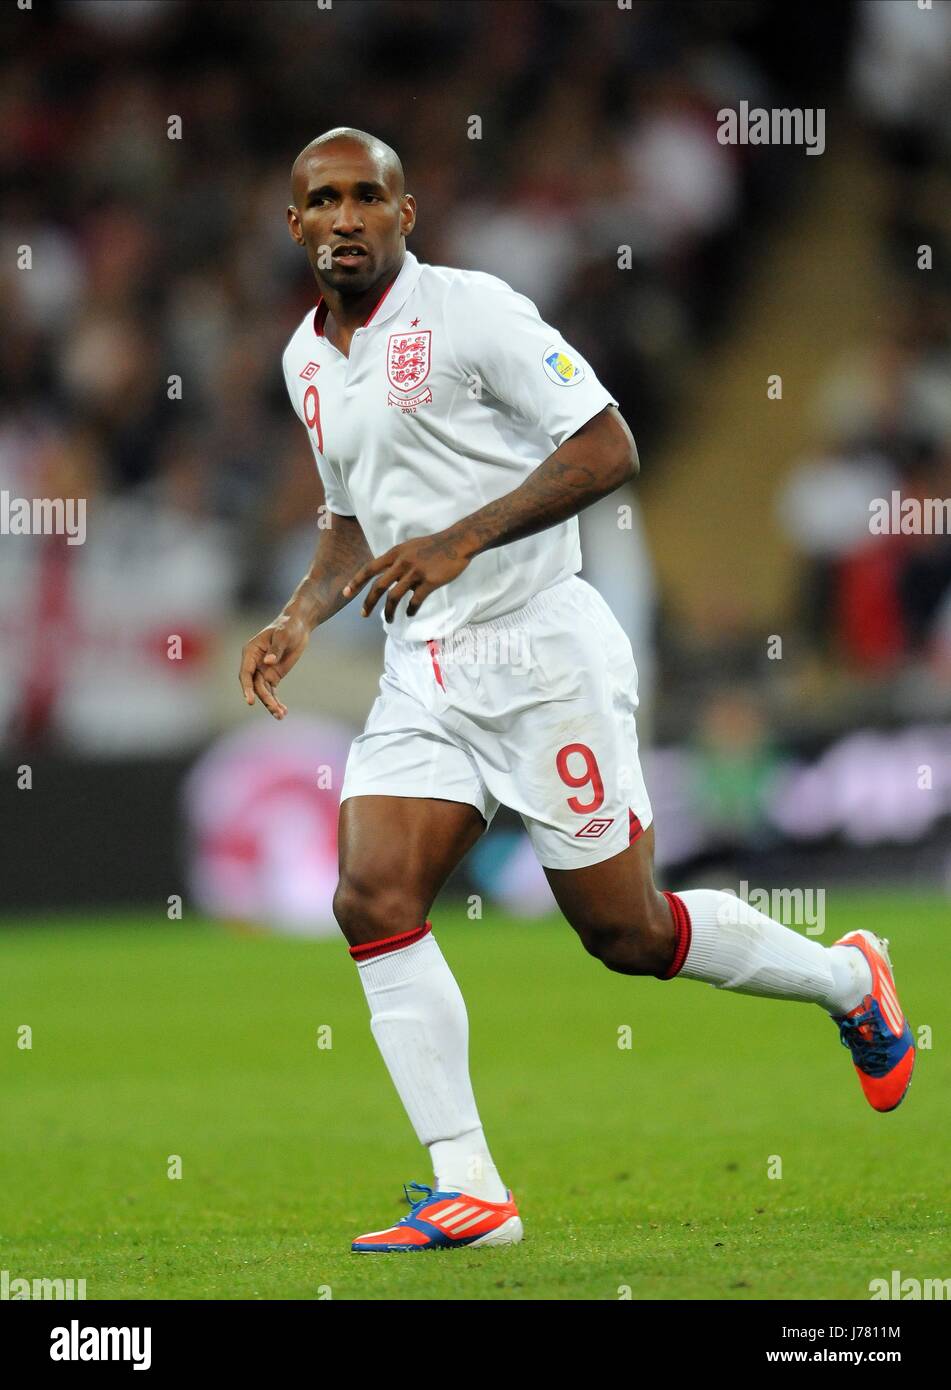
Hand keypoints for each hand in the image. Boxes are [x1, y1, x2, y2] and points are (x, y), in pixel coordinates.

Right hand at [238, 613, 309, 718]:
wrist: (297, 626)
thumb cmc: (288, 626)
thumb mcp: (283, 635)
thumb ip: (276, 649)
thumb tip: (268, 662)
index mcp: (251, 652)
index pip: (246, 673)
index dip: (247, 688)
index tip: (250, 701)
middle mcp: (254, 663)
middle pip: (255, 686)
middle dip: (265, 699)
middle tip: (276, 711)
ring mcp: (263, 671)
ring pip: (263, 691)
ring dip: (271, 704)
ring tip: (281, 715)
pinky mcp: (273, 675)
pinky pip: (272, 691)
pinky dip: (277, 701)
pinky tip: (283, 712)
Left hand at [342, 530, 473, 621]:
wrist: (457, 542)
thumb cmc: (435, 545)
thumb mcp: (410, 547)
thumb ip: (398, 560)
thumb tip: (390, 577)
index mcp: (395, 553)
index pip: (370, 568)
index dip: (356, 582)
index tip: (346, 593)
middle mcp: (402, 563)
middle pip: (379, 586)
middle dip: (369, 602)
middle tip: (363, 614)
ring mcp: (415, 572)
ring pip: (394, 596)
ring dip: (389, 611)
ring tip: (389, 620)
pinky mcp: (429, 581)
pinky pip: (415, 600)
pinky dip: (411, 609)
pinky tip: (410, 613)